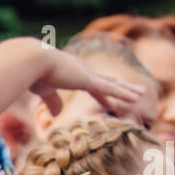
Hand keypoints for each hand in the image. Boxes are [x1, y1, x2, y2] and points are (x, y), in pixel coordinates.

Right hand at [30, 45, 146, 121]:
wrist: (31, 60)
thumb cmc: (32, 73)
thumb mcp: (44, 89)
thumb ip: (52, 101)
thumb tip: (57, 114)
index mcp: (72, 72)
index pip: (91, 84)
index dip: (102, 93)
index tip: (111, 100)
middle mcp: (82, 70)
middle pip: (107, 80)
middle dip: (121, 87)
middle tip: (135, 91)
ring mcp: (87, 74)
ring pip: (113, 84)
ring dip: (128, 90)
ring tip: (143, 94)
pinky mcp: (88, 80)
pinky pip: (111, 89)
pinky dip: (124, 94)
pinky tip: (137, 98)